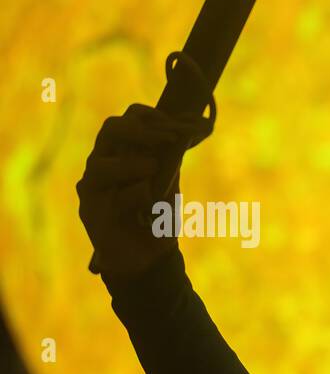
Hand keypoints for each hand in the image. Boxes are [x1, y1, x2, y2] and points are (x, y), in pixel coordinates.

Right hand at [76, 103, 210, 279]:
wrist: (150, 257)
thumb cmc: (158, 217)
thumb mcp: (170, 183)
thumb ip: (172, 159)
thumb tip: (194, 127)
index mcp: (122, 152)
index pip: (128, 119)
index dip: (149, 116)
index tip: (175, 125)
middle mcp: (103, 163)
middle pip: (111, 130)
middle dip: (139, 131)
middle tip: (168, 138)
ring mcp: (93, 187)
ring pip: (101, 164)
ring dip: (131, 165)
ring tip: (153, 168)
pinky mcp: (91, 211)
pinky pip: (111, 197)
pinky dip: (133, 196)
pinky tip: (148, 201)